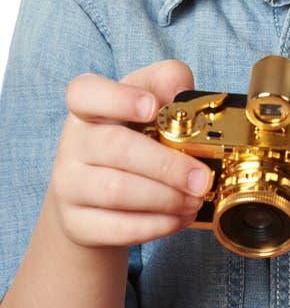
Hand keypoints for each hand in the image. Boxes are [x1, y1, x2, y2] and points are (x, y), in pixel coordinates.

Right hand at [48, 61, 212, 247]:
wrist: (96, 191)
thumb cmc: (130, 133)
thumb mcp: (146, 96)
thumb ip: (167, 80)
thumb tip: (182, 90)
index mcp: (88, 106)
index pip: (86, 92)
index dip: (120, 99)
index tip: (153, 107)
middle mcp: (74, 142)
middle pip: (117, 147)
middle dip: (167, 165)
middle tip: (202, 178)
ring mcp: (69, 185)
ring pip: (116, 191)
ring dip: (166, 198)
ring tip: (196, 199)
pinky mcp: (77, 223)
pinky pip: (116, 227)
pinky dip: (155, 225)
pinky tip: (180, 218)